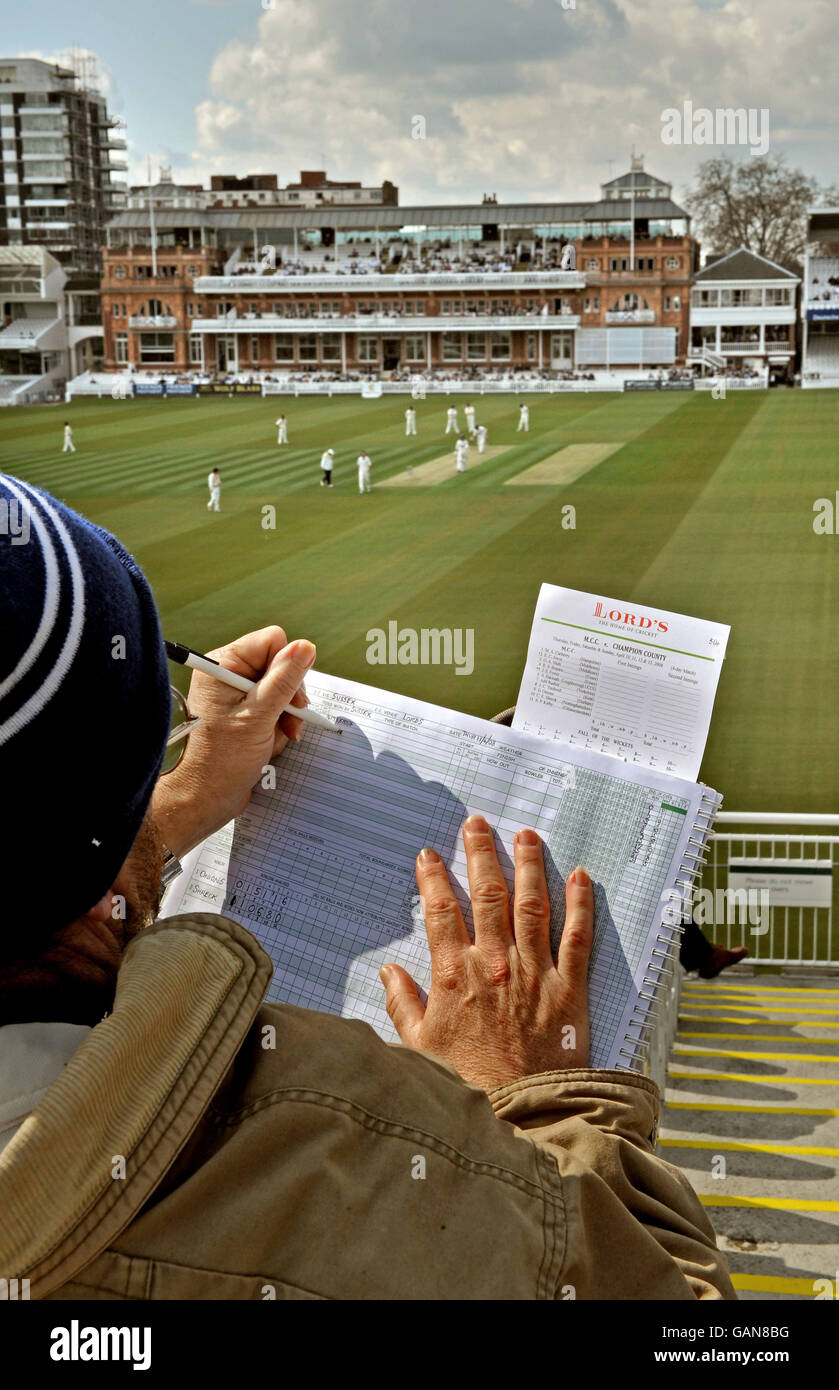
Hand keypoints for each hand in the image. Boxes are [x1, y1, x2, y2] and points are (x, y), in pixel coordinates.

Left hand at [151, 626, 314, 857]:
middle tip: (286, 722)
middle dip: (289, 696)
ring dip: (285, 717)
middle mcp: (229, 675)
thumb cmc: (221, 761)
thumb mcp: (260, 717)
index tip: (289, 698)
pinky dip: (278, 727)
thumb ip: (285, 680)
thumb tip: (305, 647)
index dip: (287, 667)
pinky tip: (268, 744)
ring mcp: (236, 695)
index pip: (272, 641)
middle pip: (280, 665)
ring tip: (272, 739)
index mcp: (224, 665)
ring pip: (282, 690)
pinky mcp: (244, 714)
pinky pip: (275, 710)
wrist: (204, 799)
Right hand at [380, 815, 592, 1091]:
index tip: (429, 855)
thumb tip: (389, 971)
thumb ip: (403, 1004)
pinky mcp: (569, 990)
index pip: (441, 911)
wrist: (519, 1115)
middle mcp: (494, 965)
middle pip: (488, 895)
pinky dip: (579, 904)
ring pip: (532, 905)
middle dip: (481, 854)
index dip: (433, 878)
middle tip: (478, 825)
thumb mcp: (420, 1047)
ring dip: (528, 865)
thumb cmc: (466, 1084)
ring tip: (526, 835)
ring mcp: (534, 974)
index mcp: (454, 976)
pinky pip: (577, 938)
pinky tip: (578, 876)